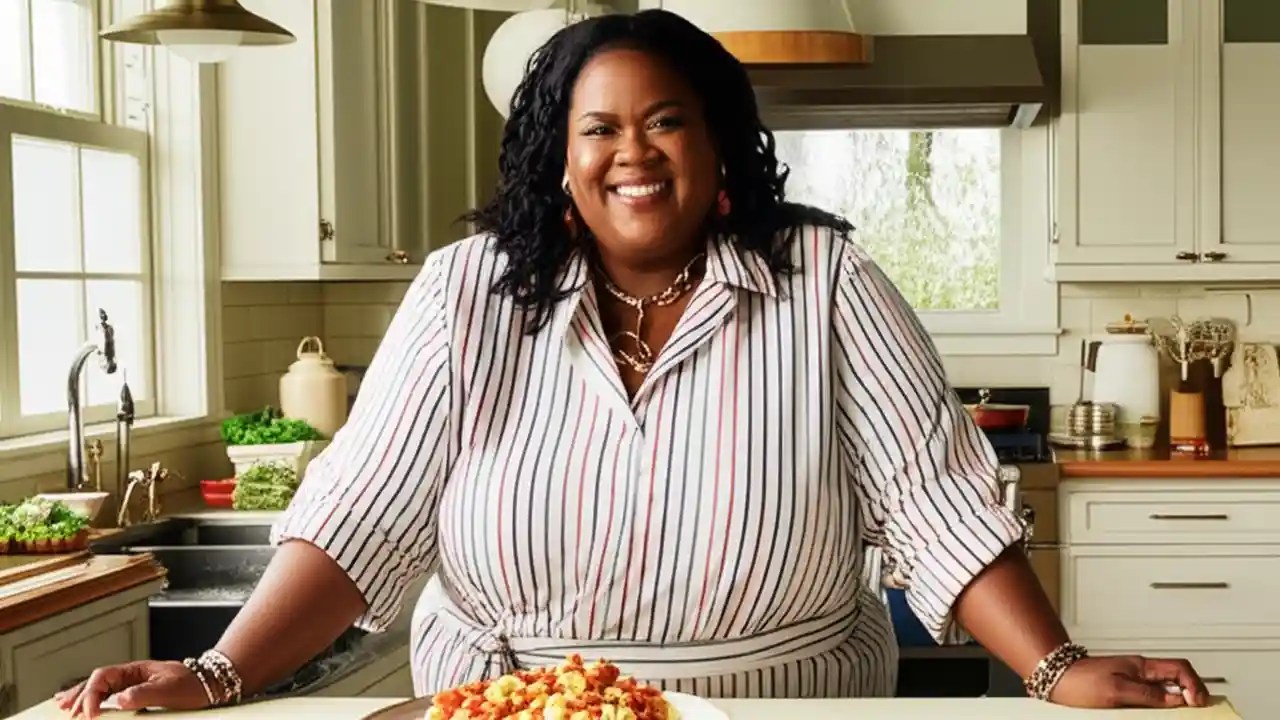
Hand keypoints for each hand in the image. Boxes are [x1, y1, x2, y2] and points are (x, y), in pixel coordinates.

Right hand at [54, 660, 208, 718]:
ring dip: (81, 696)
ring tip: (62, 705)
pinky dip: (93, 700)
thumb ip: (144, 693)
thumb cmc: (192, 684)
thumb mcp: (169, 690)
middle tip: (67, 712)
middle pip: (96, 681)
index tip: (89, 714)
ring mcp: (132, 683)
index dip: (92, 694)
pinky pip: (109, 695)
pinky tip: (84, 706)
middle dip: (79, 695)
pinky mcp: (135, 693)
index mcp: (136, 669)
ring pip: (99, 687)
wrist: (209, 683)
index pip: (104, 677)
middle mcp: (131, 674)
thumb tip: (119, 700)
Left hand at [1049, 655, 1209, 708]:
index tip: (1198, 703)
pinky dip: (1159, 708)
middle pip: (1178, 681)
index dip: (1195, 685)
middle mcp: (1141, 673)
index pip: (1180, 669)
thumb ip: (1147, 695)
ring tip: (1179, 715)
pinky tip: (1157, 716)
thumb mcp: (1116, 690)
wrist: (1057, 678)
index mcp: (1142, 667)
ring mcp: (1135, 682)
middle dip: (1191, 696)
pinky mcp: (1127, 692)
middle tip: (1197, 713)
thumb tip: (1176, 700)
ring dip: (1176, 704)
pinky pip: (1150, 700)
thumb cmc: (1080, 680)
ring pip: (1166, 692)